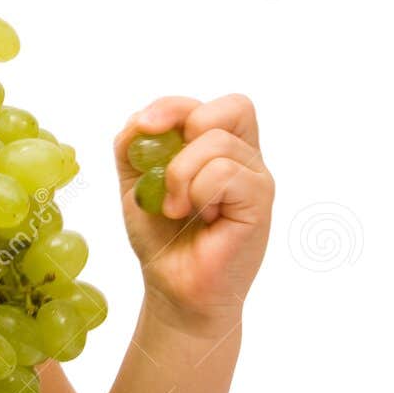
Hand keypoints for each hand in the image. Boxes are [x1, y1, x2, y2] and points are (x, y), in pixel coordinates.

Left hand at [113, 94, 273, 334]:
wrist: (172, 287)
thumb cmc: (161, 237)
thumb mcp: (135, 182)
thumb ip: (132, 146)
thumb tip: (140, 122)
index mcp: (222, 147)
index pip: (212, 105)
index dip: (175, 106)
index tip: (144, 127)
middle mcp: (246, 158)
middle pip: (235, 106)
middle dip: (187, 126)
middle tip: (165, 170)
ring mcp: (257, 179)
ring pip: (219, 143)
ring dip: (180, 174)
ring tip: (176, 208)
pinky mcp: (261, 203)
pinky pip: (225, 174)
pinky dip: (198, 192)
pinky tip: (198, 217)